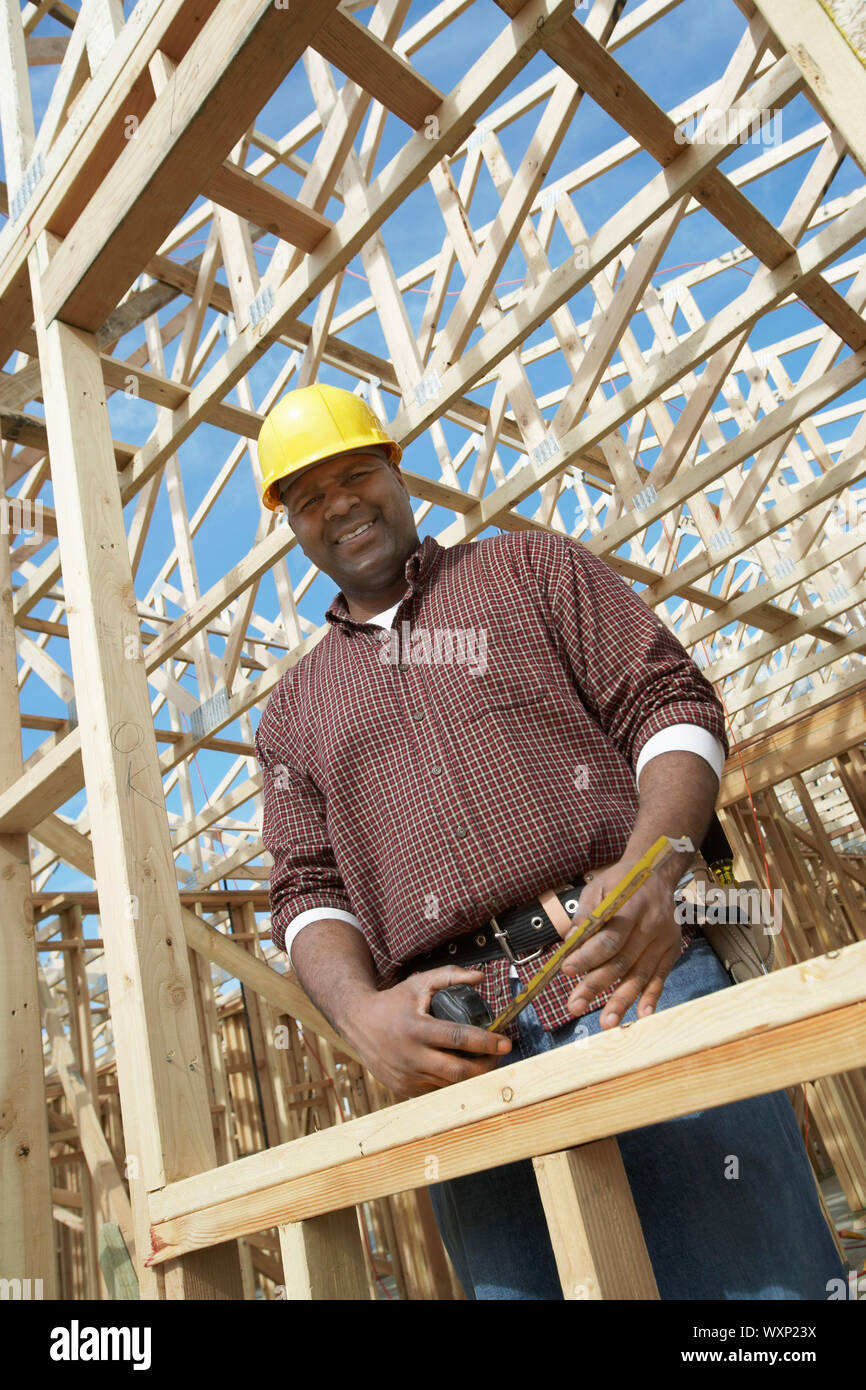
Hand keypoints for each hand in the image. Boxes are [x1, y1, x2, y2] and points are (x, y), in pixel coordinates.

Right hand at [345, 966, 511, 1100]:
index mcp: (416, 1028)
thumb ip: (450, 976)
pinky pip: (436, 1090)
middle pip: (458, 1071)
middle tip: (498, 1056)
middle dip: (485, 1066)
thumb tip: (480, 977)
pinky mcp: (404, 1088)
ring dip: (471, 1075)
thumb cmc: (393, 1002)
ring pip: (450, 1084)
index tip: (505, 1042)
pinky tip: (457, 1068)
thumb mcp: (420, 983)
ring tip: (482, 1061)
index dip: (486, 1042)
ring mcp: (407, 1076)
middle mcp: (411, 1055)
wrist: (358, 1023)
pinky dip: (451, 1081)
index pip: (458, 1038)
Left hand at [556, 857, 681, 1028]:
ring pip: (640, 975)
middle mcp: (650, 926)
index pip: (608, 938)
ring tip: (607, 1022)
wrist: (658, 872)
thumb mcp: (598, 887)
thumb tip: (569, 943)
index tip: (567, 970)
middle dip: (596, 986)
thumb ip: (585, 914)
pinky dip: (652, 997)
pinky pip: (661, 977)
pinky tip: (642, 1015)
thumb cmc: (621, 881)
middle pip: (621, 961)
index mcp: (631, 906)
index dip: (587, 956)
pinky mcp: (671, 950)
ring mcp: (663, 940)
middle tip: (575, 1006)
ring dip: (622, 1001)